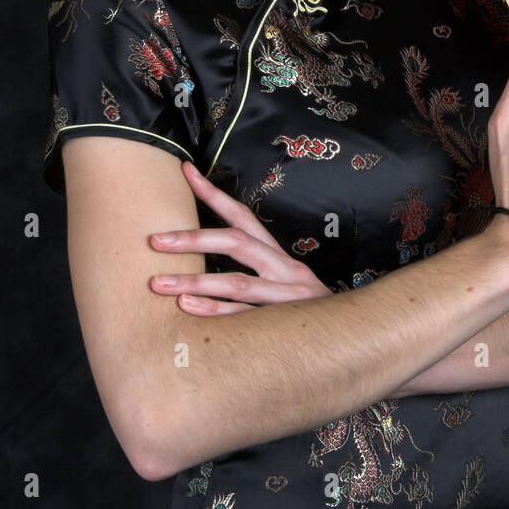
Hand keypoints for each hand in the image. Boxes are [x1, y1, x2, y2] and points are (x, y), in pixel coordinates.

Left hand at [149, 160, 332, 314]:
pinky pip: (245, 318)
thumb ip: (250, 272)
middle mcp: (284, 268)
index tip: (184, 171)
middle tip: (156, 240)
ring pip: (238, 283)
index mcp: (278, 254)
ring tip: (159, 282)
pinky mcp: (285, 325)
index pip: (242, 215)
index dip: (213, 193)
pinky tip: (187, 309)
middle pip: (237, 242)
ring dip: (195, 280)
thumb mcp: (281, 283)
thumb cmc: (304, 311)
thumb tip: (202, 262)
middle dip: (194, 238)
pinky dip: (215, 312)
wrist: (352, 337)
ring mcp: (286, 296)